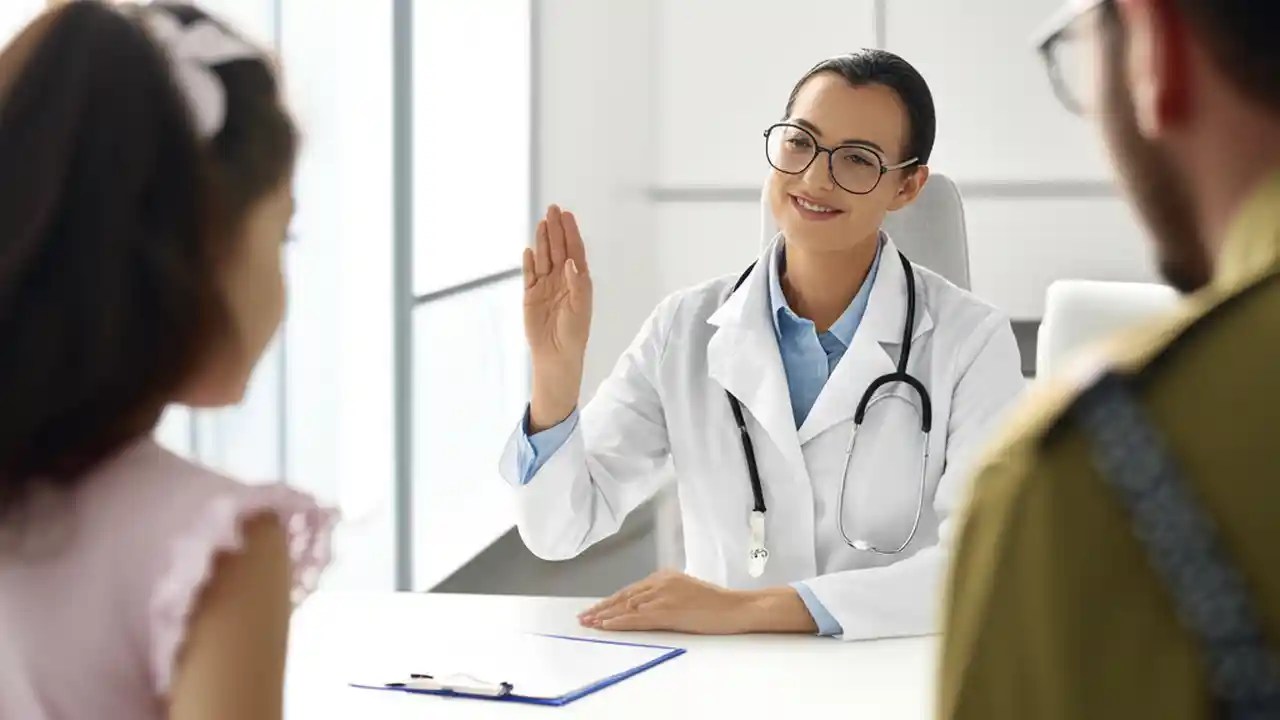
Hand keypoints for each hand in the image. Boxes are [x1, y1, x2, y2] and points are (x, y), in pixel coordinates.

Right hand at [523, 205, 591, 430]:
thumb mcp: (580, 308)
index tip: (567, 215)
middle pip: (558, 249)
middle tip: (552, 209)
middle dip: (556, 230)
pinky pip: (529, 274)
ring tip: (542, 222)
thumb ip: (577, 284)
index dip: (571, 233)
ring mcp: (545, 286)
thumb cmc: (575, 333)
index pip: (574, 251)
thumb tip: (571, 262)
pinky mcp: (530, 295)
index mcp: (578, 280)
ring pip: (544, 258)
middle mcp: (561, 279)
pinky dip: (529, 262)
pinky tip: (530, 250)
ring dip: (543, 240)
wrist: (557, 355)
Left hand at [577, 570, 816, 635]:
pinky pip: (638, 618)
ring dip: (606, 615)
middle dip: (602, 608)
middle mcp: (660, 582)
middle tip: (583, 617)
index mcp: (664, 576)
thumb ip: (663, 595)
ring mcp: (664, 596)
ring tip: (589, 623)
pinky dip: (620, 622)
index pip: (630, 590)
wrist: (735, 608)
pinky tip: (607, 625)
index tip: (595, 609)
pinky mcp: (668, 610)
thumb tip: (642, 608)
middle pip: (624, 597)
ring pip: (627, 607)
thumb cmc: (714, 604)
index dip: (610, 601)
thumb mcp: (685, 592)